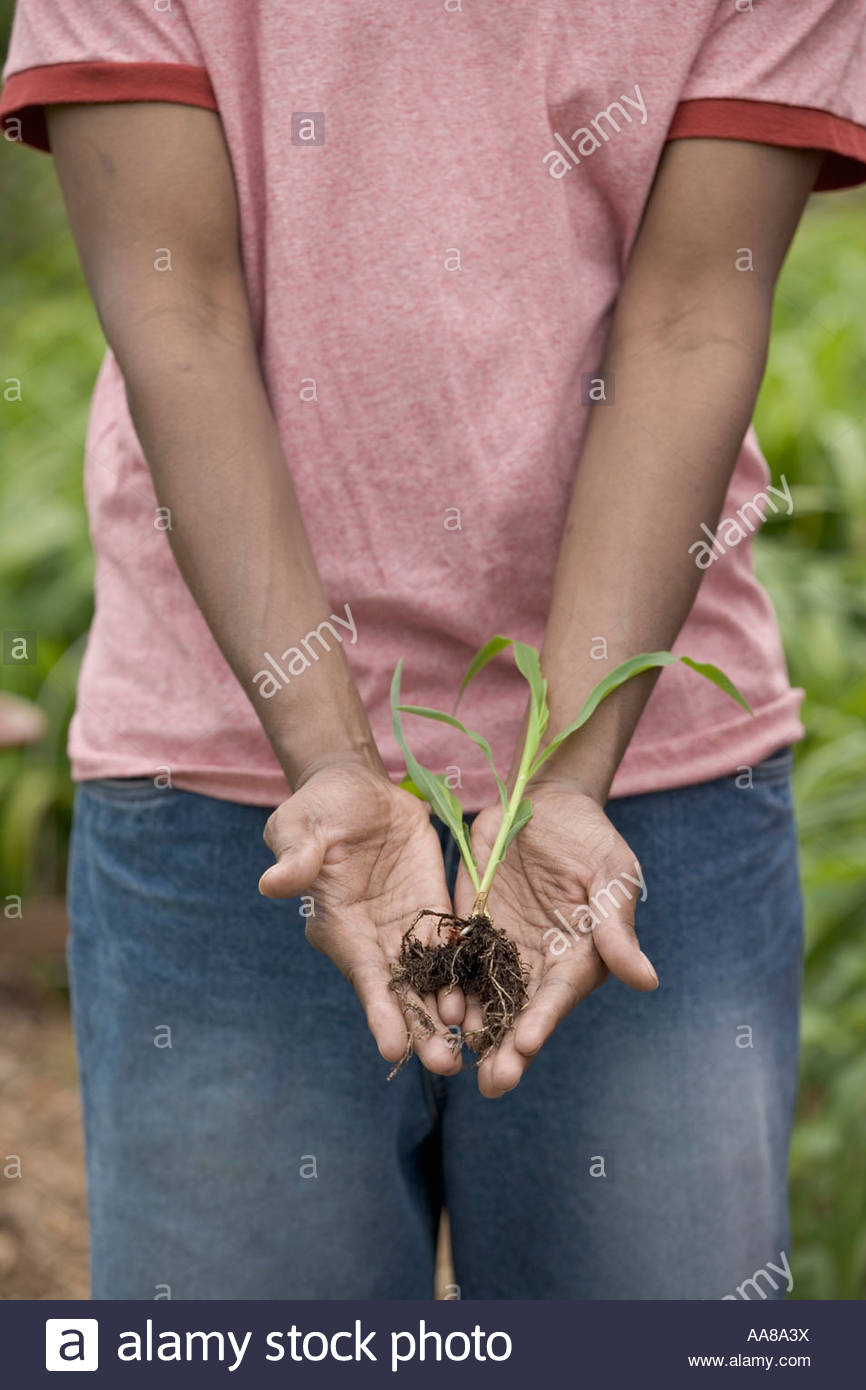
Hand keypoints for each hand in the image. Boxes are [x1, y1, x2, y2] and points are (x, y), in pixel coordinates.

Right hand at [259, 758, 461, 1073]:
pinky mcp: (431, 909)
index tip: (394, 1047)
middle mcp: (372, 939)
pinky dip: (467, 974)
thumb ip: (298, 857)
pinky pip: (452, 947)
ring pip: (429, 980)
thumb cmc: (320, 807)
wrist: (356, 788)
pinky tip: (487, 1000)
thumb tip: (273, 883)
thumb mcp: (302, 826)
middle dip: (422, 1030)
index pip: (363, 975)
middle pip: (400, 992)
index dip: (379, 1009)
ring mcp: (404, 928)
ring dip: (448, 1013)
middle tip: (447, 1067)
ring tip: (473, 1049)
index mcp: (338, 926)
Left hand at [454, 781, 657, 1096]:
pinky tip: (432, 1003)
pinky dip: (444, 982)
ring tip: (451, 1051)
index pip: (558, 997)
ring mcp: (501, 947)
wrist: (549, 803)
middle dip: (505, 1049)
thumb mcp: (612, 877)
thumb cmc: (592, 841)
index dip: (542, 1021)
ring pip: (483, 995)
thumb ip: (615, 928)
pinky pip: (455, 960)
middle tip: (490, 1082)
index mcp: (578, 958)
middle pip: (519, 1012)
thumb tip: (645, 980)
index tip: (525, 1044)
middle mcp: (538, 963)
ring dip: (470, 1025)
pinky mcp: (471, 926)